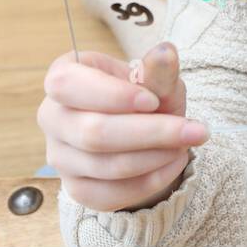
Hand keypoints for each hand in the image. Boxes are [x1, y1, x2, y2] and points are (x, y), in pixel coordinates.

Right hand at [37, 41, 209, 211]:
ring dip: (155, 157)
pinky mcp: (75, 188)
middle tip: (194, 130)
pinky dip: (150, 181)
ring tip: (186, 143)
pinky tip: (173, 162)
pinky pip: (110, 194)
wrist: (144, 132)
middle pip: (93, 132)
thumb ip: (158, 70)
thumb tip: (165, 52)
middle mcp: (52, 117)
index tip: (153, 101)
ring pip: (105, 166)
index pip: (68, 85)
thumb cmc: (145, 97)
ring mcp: (59, 156)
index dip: (112, 95)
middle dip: (150, 133)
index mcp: (62, 77)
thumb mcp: (156, 79)